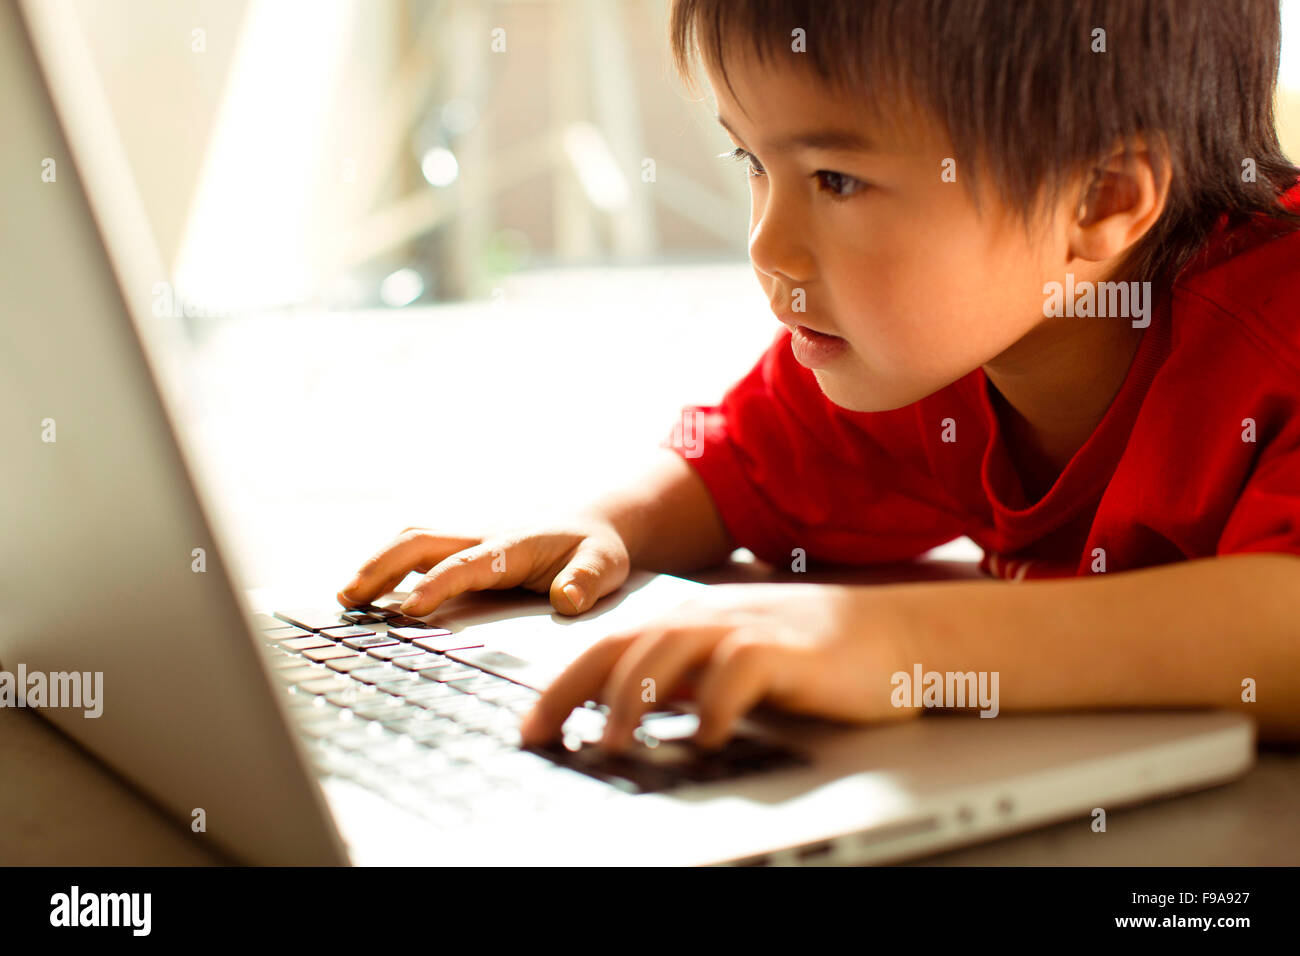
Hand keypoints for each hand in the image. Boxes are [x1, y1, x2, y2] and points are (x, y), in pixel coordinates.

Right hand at [337, 516, 630, 616]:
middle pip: (421, 542)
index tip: (409, 609)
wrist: (596, 523)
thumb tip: (566, 600)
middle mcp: (483, 536)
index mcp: (513, 545)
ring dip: (378, 564)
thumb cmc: (596, 549)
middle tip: (350, 600)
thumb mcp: (604, 566)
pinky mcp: (464, 545)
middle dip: (383, 568)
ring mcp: (470, 537)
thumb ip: (585, 582)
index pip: (466, 564)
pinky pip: (419, 549)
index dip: (438, 585)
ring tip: (347, 598)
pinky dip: (389, 564)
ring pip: (413, 541)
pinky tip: (370, 591)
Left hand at [518, 582, 920, 751]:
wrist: (893, 631)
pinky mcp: (783, 651)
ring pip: (668, 653)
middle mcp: (708, 617)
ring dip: (633, 699)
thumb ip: (685, 676)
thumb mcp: (733, 659)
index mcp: (690, 618)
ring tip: (611, 742)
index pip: (609, 646)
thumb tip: (631, 708)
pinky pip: (737, 675)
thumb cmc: (812, 652)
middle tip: (544, 734)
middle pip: (624, 647)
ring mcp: (745, 628)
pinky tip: (703, 738)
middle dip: (575, 690)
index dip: (563, 685)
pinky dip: (713, 706)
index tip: (532, 725)